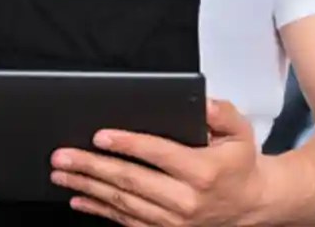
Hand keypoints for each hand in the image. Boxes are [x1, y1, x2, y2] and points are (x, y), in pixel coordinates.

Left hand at [49, 99, 266, 225]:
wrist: (254, 205)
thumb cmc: (239, 163)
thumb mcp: (240, 131)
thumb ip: (220, 112)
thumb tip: (201, 101)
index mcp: (203, 171)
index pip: (157, 154)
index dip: (126, 144)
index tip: (99, 136)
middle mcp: (187, 200)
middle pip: (130, 180)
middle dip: (91, 166)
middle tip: (61, 156)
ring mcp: (175, 221)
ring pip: (123, 202)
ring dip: (87, 187)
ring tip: (60, 173)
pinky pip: (126, 221)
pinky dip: (99, 209)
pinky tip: (78, 198)